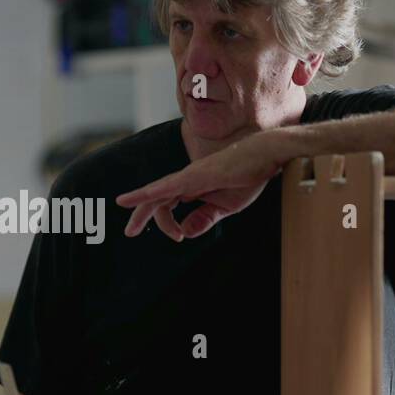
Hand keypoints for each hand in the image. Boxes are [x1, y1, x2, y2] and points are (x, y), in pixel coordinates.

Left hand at [116, 133, 283, 240]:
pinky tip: (141, 197)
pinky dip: (154, 191)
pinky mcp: (198, 174)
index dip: (167, 224)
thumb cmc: (248, 178)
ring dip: (141, 206)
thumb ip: (204, 219)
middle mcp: (186, 179)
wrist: (266, 157)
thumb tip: (185, 233)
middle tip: (129, 232)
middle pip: (156, 197)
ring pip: (158, 191)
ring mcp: (191, 175)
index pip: (167, 205)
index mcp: (191, 187)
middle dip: (141, 214)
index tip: (179, 237)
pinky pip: (171, 185)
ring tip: (128, 222)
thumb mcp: (225, 208)